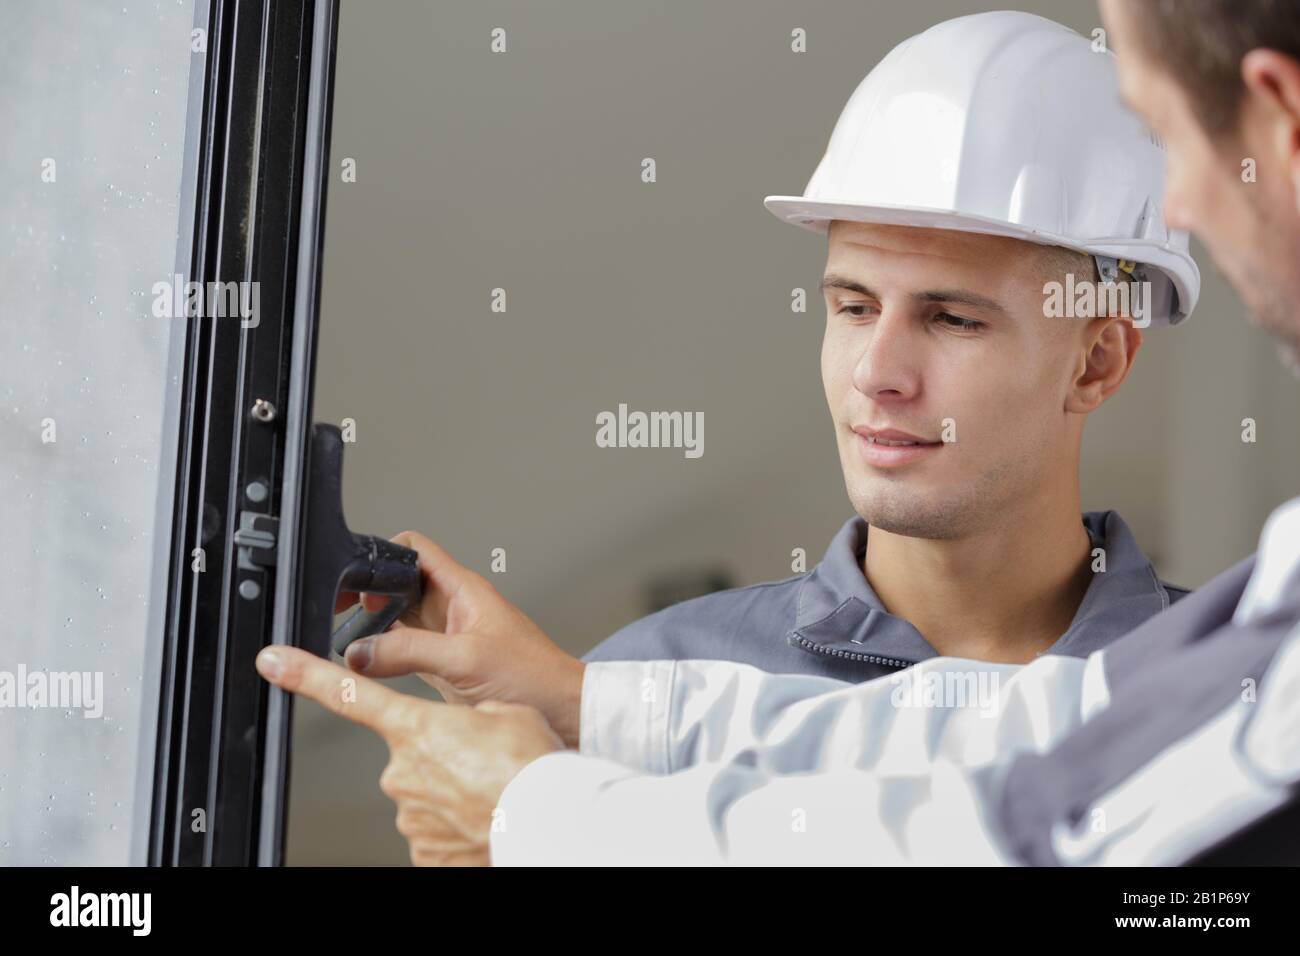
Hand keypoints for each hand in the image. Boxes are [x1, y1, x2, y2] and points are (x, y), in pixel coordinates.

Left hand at [256, 644, 561, 865]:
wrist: (549, 823)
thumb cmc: (532, 768)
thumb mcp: (508, 712)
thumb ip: (474, 713)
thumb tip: (472, 726)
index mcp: (417, 727)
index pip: (348, 693)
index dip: (304, 674)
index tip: (273, 661)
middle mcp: (402, 772)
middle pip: (414, 757)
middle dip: (444, 759)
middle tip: (484, 765)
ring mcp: (410, 816)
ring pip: (428, 796)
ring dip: (456, 794)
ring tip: (493, 792)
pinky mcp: (423, 852)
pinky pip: (437, 832)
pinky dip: (459, 827)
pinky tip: (484, 819)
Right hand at [336, 530, 585, 746]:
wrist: (563, 713)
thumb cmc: (535, 677)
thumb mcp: (466, 659)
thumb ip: (410, 652)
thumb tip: (361, 650)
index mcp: (463, 590)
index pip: (415, 550)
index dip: (382, 556)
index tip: (354, 581)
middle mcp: (453, 608)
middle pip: (399, 585)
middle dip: (369, 596)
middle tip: (343, 616)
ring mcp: (449, 637)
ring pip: (399, 620)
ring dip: (375, 630)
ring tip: (352, 646)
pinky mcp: (447, 666)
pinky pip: (406, 652)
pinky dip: (385, 657)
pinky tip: (372, 670)